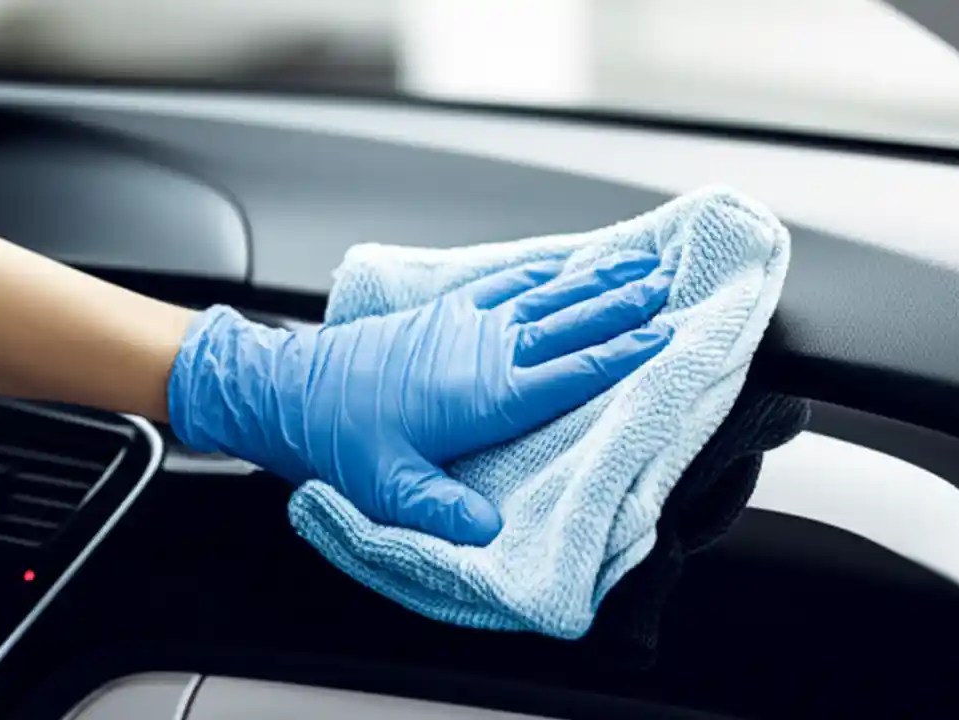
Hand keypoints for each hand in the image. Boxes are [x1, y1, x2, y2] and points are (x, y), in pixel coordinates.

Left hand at [168, 251, 674, 544]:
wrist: (290, 390)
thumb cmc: (341, 438)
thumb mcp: (387, 487)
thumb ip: (440, 509)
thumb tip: (488, 533)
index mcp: (483, 395)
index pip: (567, 372)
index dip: (618, 354)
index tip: (660, 337)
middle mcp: (484, 351)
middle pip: (569, 323)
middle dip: (621, 305)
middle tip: (667, 288)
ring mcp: (467, 325)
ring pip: (546, 296)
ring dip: (593, 280)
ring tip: (636, 266)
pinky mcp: (447, 313)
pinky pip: (506, 282)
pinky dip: (542, 270)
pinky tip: (566, 263)